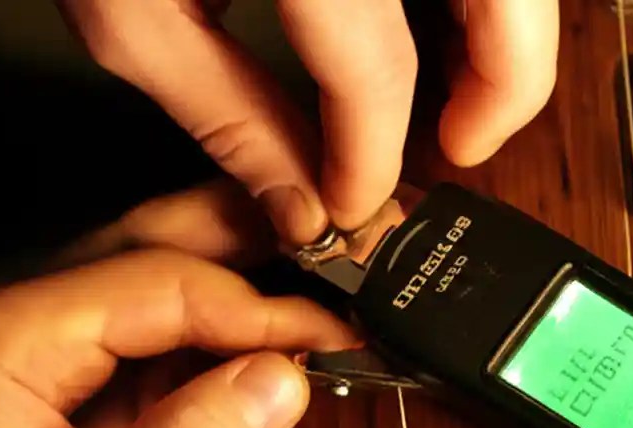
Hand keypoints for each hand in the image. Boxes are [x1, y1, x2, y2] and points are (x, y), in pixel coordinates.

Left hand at [0, 190, 354, 427]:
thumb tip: (282, 379)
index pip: (161, 282)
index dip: (260, 309)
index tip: (330, 338)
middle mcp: (4, 327)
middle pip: (151, 251)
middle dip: (252, 257)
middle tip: (339, 266)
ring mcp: (22, 357)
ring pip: (149, 293)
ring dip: (234, 303)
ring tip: (313, 316)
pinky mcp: (42, 395)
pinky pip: (138, 349)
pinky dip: (204, 353)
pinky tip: (255, 368)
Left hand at [57, 0, 558, 240]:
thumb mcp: (126, 7)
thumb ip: (223, 110)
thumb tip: (298, 203)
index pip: (372, 68)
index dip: (372, 156)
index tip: (355, 202)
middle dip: (506, 86)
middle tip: (463, 144)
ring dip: (501, 30)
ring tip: (457, 86)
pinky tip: (438, 18)